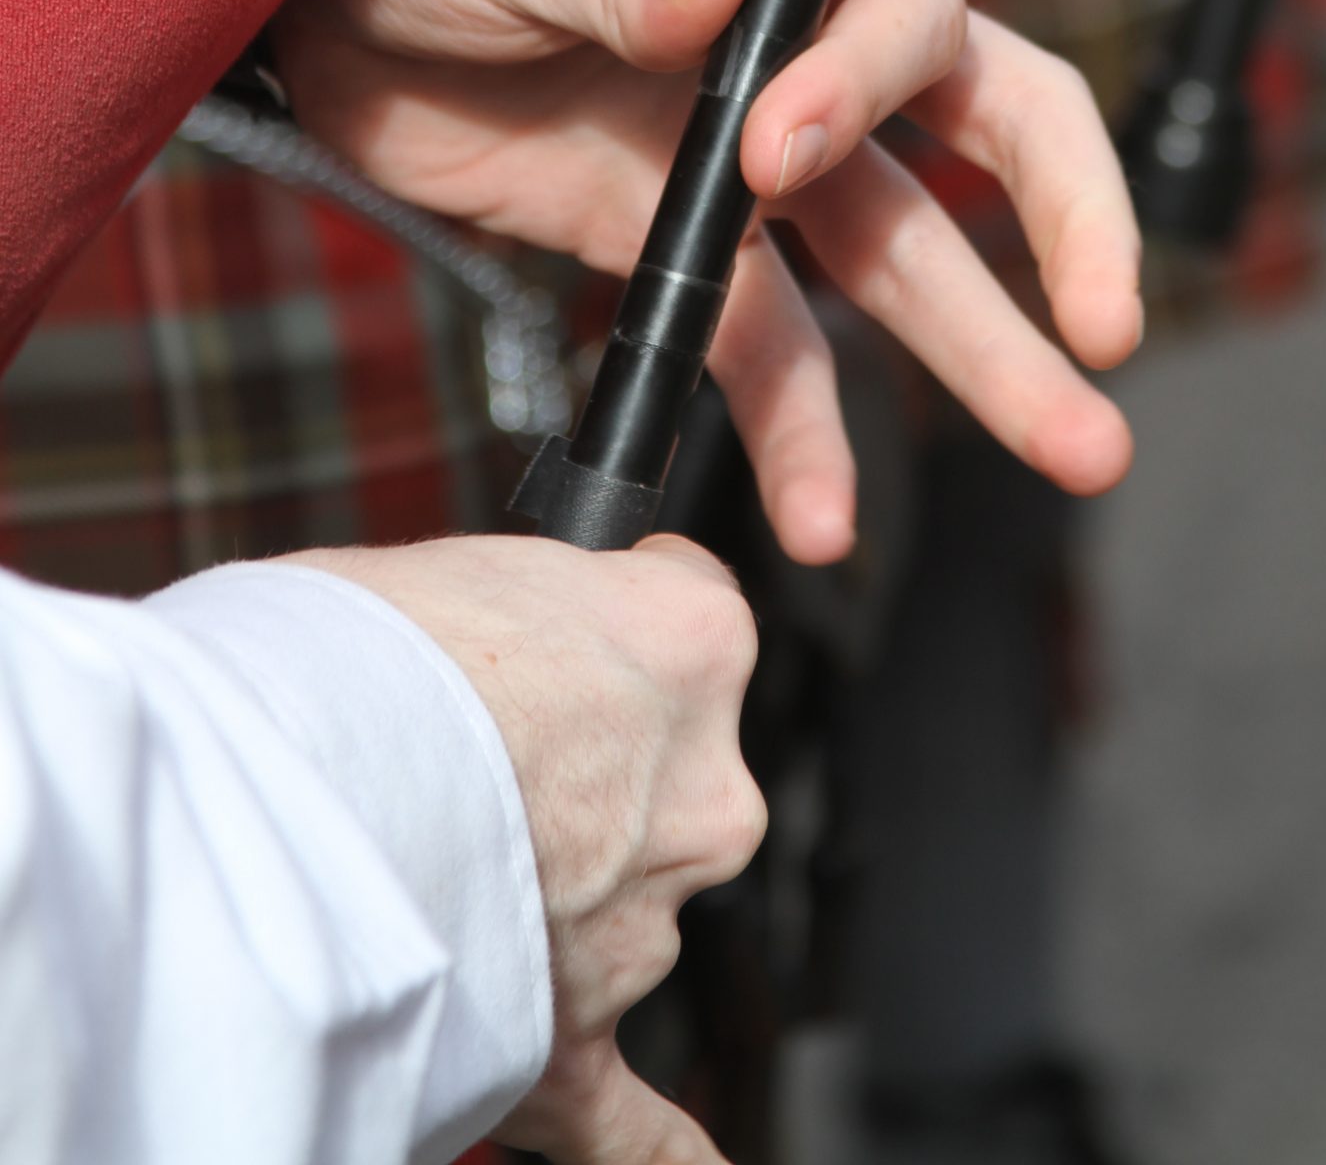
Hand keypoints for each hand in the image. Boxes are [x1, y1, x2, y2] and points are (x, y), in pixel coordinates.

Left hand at [274, 0, 1138, 561]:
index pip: (899, 3)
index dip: (861, 83)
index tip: (773, 152)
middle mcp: (803, 31)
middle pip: (987, 119)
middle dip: (1066, 221)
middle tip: (1116, 328)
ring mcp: (751, 146)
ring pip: (903, 256)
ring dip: (985, 356)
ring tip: (1082, 455)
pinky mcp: (680, 239)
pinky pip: (770, 344)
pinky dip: (803, 431)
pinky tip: (825, 519)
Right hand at [302, 533, 761, 1164]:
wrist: (282, 784)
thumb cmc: (356, 653)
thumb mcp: (475, 564)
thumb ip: (533, 617)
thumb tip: (507, 640)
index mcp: (688, 645)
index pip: (695, 625)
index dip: (615, 635)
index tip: (570, 640)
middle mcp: (698, 788)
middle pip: (668, 780)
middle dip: (589, 779)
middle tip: (467, 758)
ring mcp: (643, 923)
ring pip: (622, 910)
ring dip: (545, 900)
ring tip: (419, 859)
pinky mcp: (571, 1044)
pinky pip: (633, 1118)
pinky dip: (660, 1143)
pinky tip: (687, 1158)